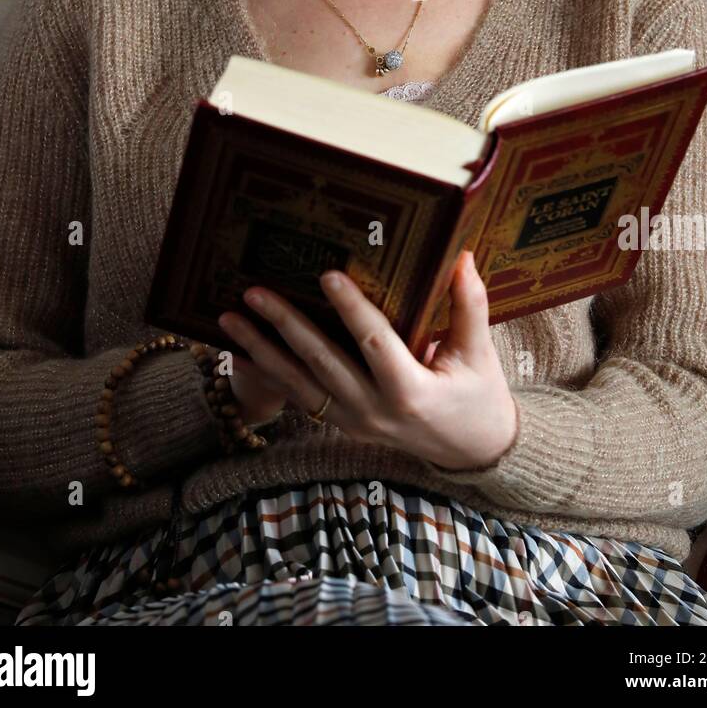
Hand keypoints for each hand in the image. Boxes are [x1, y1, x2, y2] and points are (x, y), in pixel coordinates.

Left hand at [217, 249, 518, 471]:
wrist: (470, 452)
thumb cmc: (478, 396)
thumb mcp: (479, 352)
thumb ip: (469, 304)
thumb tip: (462, 255)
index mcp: (411, 391)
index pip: (374, 343)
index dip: (350, 308)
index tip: (327, 274)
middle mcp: (373, 410)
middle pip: (322, 362)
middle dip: (284, 325)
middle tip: (253, 291)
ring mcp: (352, 421)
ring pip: (298, 384)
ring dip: (260, 350)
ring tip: (227, 318)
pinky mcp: (340, 423)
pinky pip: (296, 398)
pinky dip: (265, 375)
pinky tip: (237, 352)